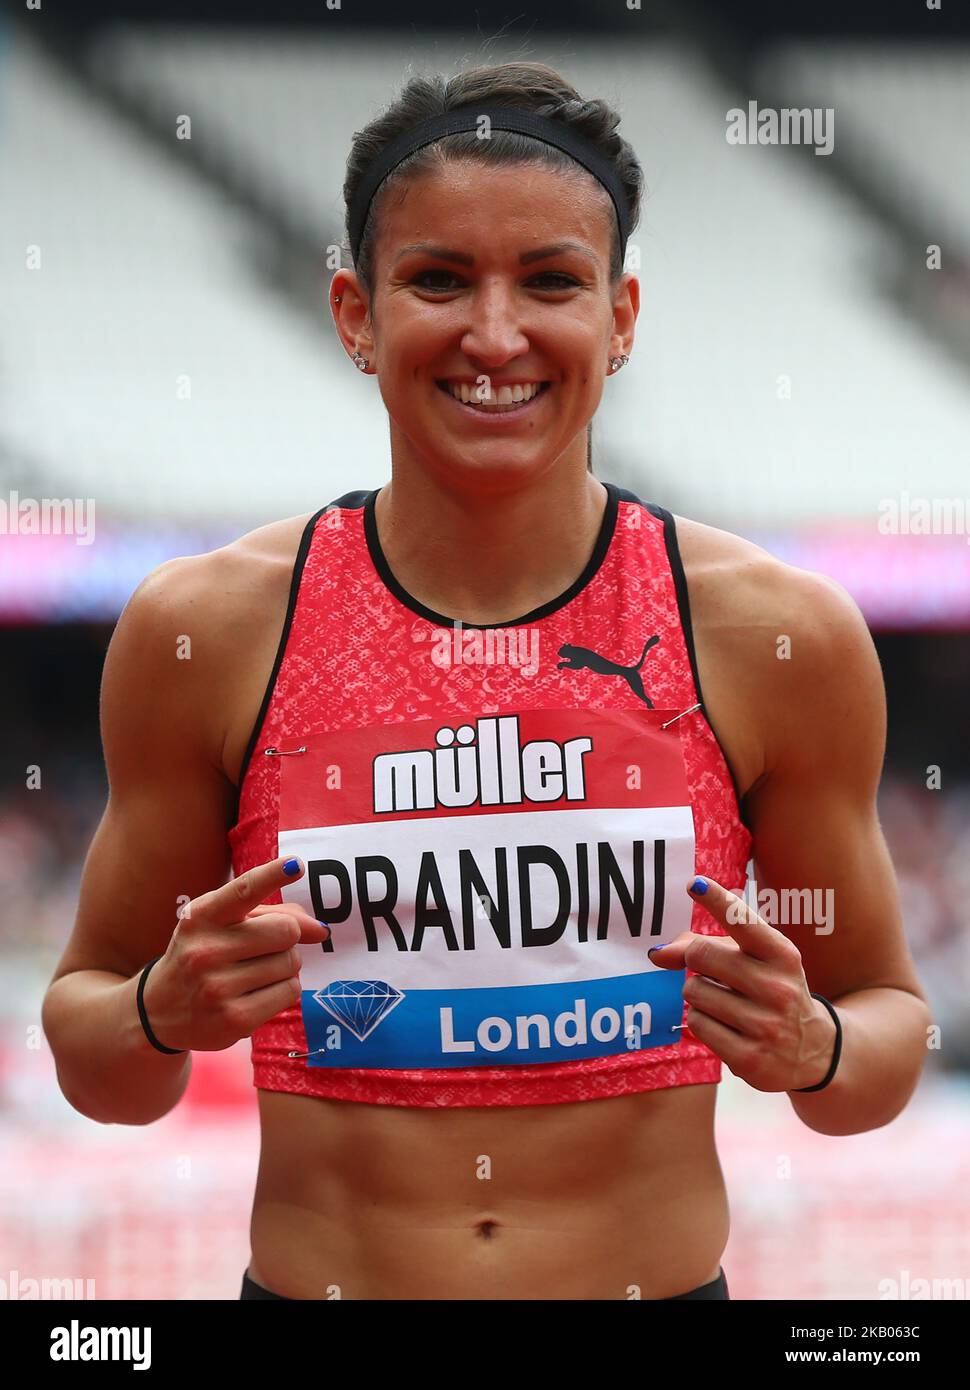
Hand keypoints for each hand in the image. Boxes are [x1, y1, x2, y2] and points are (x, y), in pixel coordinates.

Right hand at [142, 856, 329, 1052]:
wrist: (158, 1011)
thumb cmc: (202, 955)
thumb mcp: (221, 926)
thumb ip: (271, 916)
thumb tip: (321, 929)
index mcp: (201, 917)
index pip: (242, 890)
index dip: (272, 875)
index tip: (296, 864)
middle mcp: (205, 950)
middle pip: (286, 931)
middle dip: (286, 937)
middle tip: (266, 947)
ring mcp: (218, 988)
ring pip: (291, 963)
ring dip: (284, 965)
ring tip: (254, 973)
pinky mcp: (234, 1020)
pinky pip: (290, 991)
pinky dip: (284, 989)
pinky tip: (256, 993)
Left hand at [648, 876, 836, 1091]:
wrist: (813, 1050)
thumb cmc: (772, 991)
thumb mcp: (754, 962)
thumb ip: (704, 946)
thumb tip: (656, 953)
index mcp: (782, 955)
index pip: (743, 921)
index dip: (716, 900)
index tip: (694, 884)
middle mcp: (778, 987)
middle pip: (700, 955)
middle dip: (694, 960)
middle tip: (711, 972)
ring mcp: (766, 1026)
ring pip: (693, 991)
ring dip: (698, 995)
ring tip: (726, 1003)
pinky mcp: (750, 1059)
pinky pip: (697, 1024)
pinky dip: (702, 1022)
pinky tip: (727, 1027)